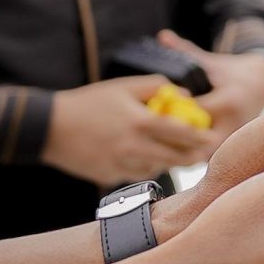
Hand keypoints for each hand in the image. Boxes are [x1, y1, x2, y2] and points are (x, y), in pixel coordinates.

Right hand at [44, 76, 210, 188]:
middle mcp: (133, 146)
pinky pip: (135, 175)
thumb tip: (183, 94)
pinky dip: (145, 168)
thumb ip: (156, 86)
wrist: (50, 127)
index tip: (212, 138)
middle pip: (172, 157)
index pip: (179, 132)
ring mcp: (120, 164)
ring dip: (168, 163)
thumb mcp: (123, 86)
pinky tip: (147, 159)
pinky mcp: (109, 177)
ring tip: (177, 157)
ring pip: (155, 169)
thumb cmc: (89, 102)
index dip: (199, 137)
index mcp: (139, 122)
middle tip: (203, 154)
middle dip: (190, 157)